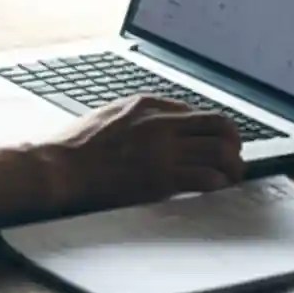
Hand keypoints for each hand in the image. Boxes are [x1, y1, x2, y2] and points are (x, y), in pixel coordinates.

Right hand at [0, 95, 244, 227]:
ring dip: (231, 166)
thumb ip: (140, 116)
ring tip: (230, 177)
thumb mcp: (111, 114)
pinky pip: (206, 178)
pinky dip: (217, 183)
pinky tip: (214, 188)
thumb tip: (165, 124)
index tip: (212, 143)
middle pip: (219, 125)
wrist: (60, 168)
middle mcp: (161, 123)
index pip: (196, 112)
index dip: (210, 130)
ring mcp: (163, 150)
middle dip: (233, 142)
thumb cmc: (77, 145)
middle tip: (233, 157)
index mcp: (148, 104)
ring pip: (220, 152)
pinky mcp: (161, 177)